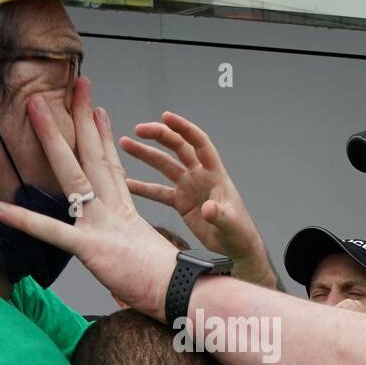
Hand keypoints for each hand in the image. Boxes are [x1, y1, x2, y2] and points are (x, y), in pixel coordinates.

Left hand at [0, 77, 178, 318]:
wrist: (181, 291)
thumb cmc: (169, 284)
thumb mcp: (148, 259)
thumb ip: (135, 250)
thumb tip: (131, 257)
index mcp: (127, 213)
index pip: (113, 166)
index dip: (103, 137)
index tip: (98, 111)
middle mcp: (113, 209)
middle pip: (94, 155)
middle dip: (82, 117)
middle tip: (75, 86)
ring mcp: (100, 223)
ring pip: (72, 173)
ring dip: (51, 138)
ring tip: (34, 108)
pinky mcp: (90, 246)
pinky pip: (50, 230)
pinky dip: (22, 220)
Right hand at [120, 113, 275, 287]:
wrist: (234, 247)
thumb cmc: (239, 232)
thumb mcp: (231, 223)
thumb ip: (219, 214)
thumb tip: (208, 209)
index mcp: (215, 173)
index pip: (199, 143)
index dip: (184, 129)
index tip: (166, 117)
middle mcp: (200, 175)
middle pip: (178, 148)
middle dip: (159, 136)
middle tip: (138, 130)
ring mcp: (189, 187)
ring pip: (164, 166)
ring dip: (146, 155)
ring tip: (125, 144)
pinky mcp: (181, 202)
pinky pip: (159, 192)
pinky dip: (143, 188)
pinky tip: (127, 183)